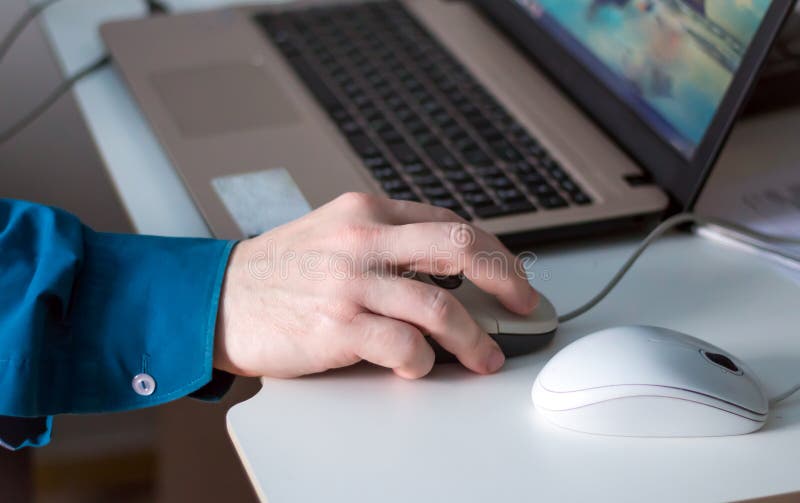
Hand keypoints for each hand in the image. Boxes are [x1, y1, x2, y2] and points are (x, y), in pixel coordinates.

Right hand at [214, 193, 538, 378]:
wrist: (217, 299)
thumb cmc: (278, 271)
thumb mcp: (334, 232)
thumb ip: (387, 240)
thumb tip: (448, 268)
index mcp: (367, 210)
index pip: (451, 224)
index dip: (493, 253)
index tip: (511, 277)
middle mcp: (363, 240)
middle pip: (460, 249)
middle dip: (506, 279)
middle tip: (524, 305)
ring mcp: (351, 282)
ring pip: (440, 306)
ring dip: (473, 338)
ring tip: (484, 357)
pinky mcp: (337, 326)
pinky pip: (404, 346)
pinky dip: (423, 361)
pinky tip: (420, 366)